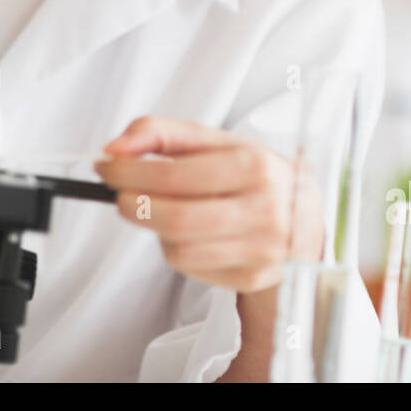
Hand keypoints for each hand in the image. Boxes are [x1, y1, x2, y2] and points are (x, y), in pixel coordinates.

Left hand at [95, 116, 324, 293]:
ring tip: (164, 210)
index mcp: (254, 166)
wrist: (303, 215)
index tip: (107, 168)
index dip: (129, 173)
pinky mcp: (251, 278)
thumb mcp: (214, 141)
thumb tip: (113, 148)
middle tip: (119, 194)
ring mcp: (260, 250)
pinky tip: (192, 232)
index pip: (174, 176)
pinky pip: (191, 267)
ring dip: (156, 229)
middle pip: (173, 219)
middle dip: (133, 205)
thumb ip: (160, 133)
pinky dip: (178, 249)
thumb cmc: (250, 173)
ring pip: (178, 249)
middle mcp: (263, 210)